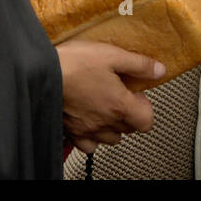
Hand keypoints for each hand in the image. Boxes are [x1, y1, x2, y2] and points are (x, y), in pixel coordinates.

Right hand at [57, 40, 162, 154]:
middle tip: (121, 95)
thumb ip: (139, 64)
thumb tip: (159, 70)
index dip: (145, 107)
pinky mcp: (72, 131)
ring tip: (105, 107)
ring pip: (111, 138)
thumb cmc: (73, 63)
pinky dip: (93, 137)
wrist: (40, 73)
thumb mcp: (112, 54)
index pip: (146, 121)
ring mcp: (88, 129)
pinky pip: (89, 145)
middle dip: (130, 113)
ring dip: (113, 125)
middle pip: (129, 129)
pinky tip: (90, 120)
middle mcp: (105, 121)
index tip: (137, 94)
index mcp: (119, 104)